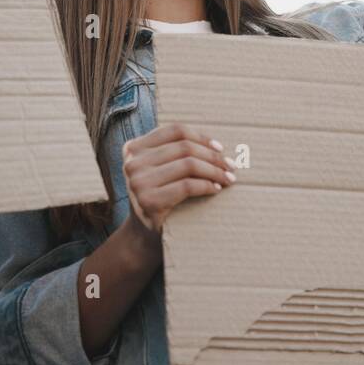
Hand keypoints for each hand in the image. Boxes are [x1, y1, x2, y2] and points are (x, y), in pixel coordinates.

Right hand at [122, 121, 236, 234]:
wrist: (144, 234)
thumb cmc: (160, 196)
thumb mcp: (159, 168)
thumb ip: (175, 151)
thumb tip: (216, 145)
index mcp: (133, 148)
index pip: (175, 131)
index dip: (202, 137)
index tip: (220, 149)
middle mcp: (132, 162)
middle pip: (184, 148)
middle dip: (213, 156)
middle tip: (231, 166)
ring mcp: (138, 182)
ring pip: (188, 165)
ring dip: (214, 171)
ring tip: (227, 178)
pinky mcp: (149, 201)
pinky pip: (187, 186)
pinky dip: (206, 186)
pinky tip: (215, 189)